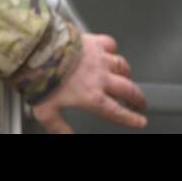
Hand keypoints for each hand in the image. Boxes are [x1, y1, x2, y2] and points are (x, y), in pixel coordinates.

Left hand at [31, 33, 147, 132]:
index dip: (130, 118)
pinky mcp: (95, 43)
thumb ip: (58, 127)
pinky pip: (111, 45)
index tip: (140, 120)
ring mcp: (100, 59)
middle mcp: (101, 78)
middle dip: (138, 98)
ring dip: (128, 74)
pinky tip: (111, 52)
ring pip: (123, 67)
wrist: (40, 51)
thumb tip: (66, 137)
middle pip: (128, 90)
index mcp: (91, 97)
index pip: (116, 111)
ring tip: (128, 78)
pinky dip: (113, 50)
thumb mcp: (46, 112)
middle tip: (141, 103)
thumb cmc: (41, 80)